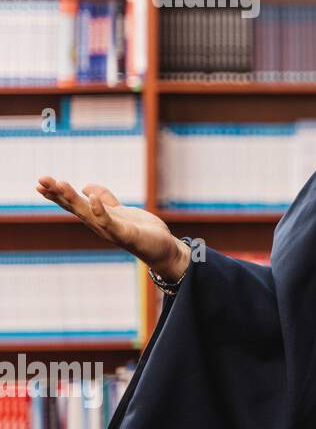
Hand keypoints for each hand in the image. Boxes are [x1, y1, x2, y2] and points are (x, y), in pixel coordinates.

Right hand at [35, 177, 189, 280]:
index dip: (57, 194)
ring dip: (73, 199)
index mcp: (97, 217)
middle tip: (40, 180)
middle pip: (75, 207)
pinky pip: (109, 221)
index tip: (40, 182)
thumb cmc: (141, 231)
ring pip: (87, 213)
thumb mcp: (121, 210)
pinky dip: (100, 210)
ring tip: (60, 184)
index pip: (74, 204)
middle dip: (58, 194)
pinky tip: (92, 197)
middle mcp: (100, 224)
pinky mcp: (125, 234)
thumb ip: (106, 199)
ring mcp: (111, 230)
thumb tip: (86, 187)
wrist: (162, 247)